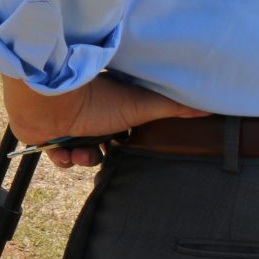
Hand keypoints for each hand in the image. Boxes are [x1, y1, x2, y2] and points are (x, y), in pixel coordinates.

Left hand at [1, 75, 208, 167]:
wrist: (47, 100)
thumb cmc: (96, 99)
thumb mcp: (141, 105)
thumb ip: (173, 107)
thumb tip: (210, 106)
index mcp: (110, 107)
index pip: (124, 129)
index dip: (125, 141)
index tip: (125, 142)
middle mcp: (88, 116)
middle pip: (103, 145)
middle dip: (102, 154)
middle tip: (101, 150)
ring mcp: (67, 125)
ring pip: (82, 154)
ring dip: (84, 158)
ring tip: (78, 153)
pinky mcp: (47, 136)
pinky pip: (59, 158)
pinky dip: (63, 159)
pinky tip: (63, 153)